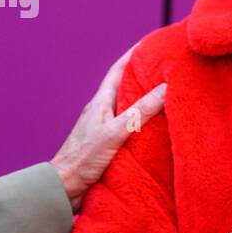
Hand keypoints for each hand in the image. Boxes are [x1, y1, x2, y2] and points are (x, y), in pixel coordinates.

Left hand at [51, 46, 166, 211]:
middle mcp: (102, 112)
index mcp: (100, 103)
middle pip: (125, 88)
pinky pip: (129, 127)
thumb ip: (139, 112)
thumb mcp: (115, 132)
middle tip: (165, 67)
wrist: (65, 188)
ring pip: (128, 108)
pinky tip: (156, 128)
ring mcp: (104, 129)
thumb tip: (165, 87)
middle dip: (143, 76)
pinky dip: (143, 123)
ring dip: (144, 100)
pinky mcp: (108, 146)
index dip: (133, 55)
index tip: (149, 44)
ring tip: (166, 94)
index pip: (118, 71)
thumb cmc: (83, 159)